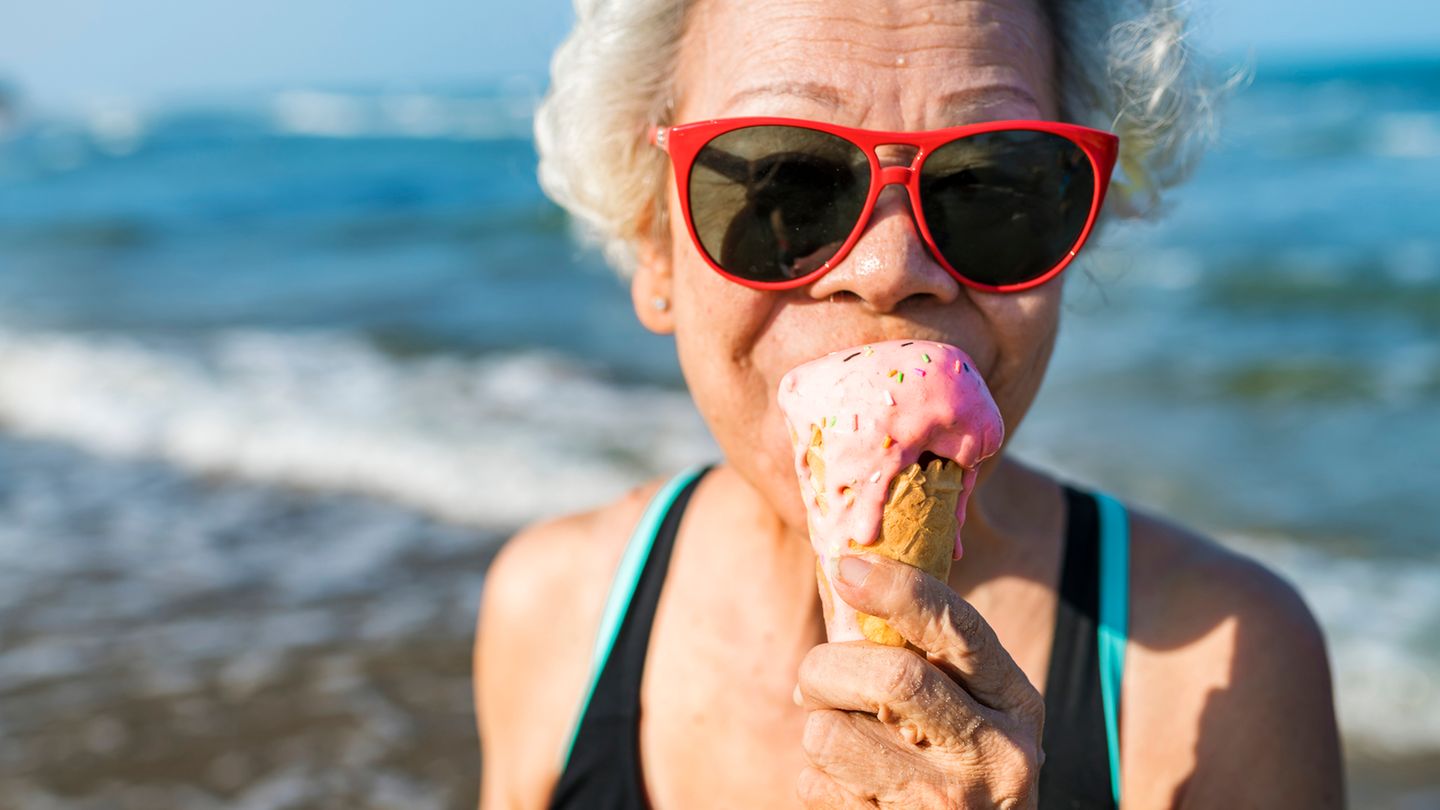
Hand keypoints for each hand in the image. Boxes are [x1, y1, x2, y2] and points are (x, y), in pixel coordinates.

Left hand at [795, 554, 1045, 808]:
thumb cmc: (966, 763)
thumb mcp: (982, 707)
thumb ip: (934, 655)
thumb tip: (848, 579)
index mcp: (1015, 703)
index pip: (958, 629)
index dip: (898, 590)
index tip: (848, 568)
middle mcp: (992, 755)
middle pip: (889, 676)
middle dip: (827, 667)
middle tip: (816, 676)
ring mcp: (942, 802)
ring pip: (832, 732)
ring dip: (821, 726)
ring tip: (849, 739)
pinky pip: (815, 783)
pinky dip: (819, 777)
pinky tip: (854, 784)